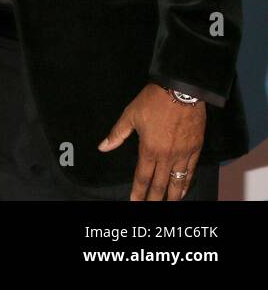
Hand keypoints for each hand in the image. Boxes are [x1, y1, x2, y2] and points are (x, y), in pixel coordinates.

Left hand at [98, 83, 205, 200]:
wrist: (181, 91)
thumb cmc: (153, 101)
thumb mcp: (130, 115)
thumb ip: (117, 134)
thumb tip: (103, 147)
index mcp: (149, 149)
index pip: (142, 177)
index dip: (138, 192)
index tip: (135, 202)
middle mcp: (167, 156)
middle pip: (160, 184)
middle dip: (154, 199)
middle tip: (150, 208)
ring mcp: (183, 154)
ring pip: (178, 181)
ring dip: (173, 195)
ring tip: (169, 203)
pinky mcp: (196, 149)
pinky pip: (191, 171)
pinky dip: (187, 182)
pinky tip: (184, 187)